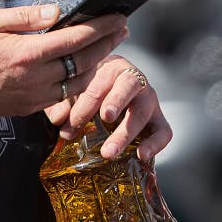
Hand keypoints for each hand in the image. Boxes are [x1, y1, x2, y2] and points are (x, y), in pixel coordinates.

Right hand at [0, 4, 127, 122]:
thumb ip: (22, 18)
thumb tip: (54, 13)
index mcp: (25, 53)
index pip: (74, 38)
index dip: (99, 27)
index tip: (116, 17)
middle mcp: (34, 78)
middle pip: (83, 61)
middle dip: (107, 43)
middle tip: (122, 29)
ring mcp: (32, 96)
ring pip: (78, 82)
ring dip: (97, 63)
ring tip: (107, 47)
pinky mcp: (27, 108)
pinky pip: (62, 95)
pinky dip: (78, 80)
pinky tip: (81, 68)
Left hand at [44, 54, 172, 161]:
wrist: (110, 93)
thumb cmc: (87, 89)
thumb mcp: (73, 93)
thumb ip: (63, 104)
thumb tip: (56, 119)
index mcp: (109, 66)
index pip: (98, 82)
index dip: (83, 105)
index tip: (69, 125)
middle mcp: (133, 78)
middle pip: (128, 86)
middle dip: (116, 101)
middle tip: (105, 118)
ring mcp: (149, 99)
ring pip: (144, 111)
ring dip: (126, 132)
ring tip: (108, 152)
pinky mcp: (160, 119)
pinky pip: (165, 131)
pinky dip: (156, 144)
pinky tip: (140, 155)